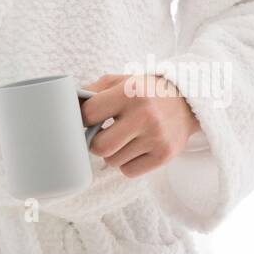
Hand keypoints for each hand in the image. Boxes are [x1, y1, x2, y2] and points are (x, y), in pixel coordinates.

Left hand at [80, 73, 203, 178]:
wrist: (187, 102)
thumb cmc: (145, 91)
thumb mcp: (120, 81)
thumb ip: (92, 91)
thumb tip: (66, 106)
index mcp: (130, 92)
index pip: (89, 114)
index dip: (83, 118)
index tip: (87, 119)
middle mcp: (144, 115)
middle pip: (99, 147)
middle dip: (95, 142)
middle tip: (102, 134)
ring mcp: (156, 138)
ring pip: (113, 161)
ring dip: (112, 153)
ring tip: (123, 138)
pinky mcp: (164, 156)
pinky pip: (128, 171)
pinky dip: (127, 163)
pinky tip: (135, 148)